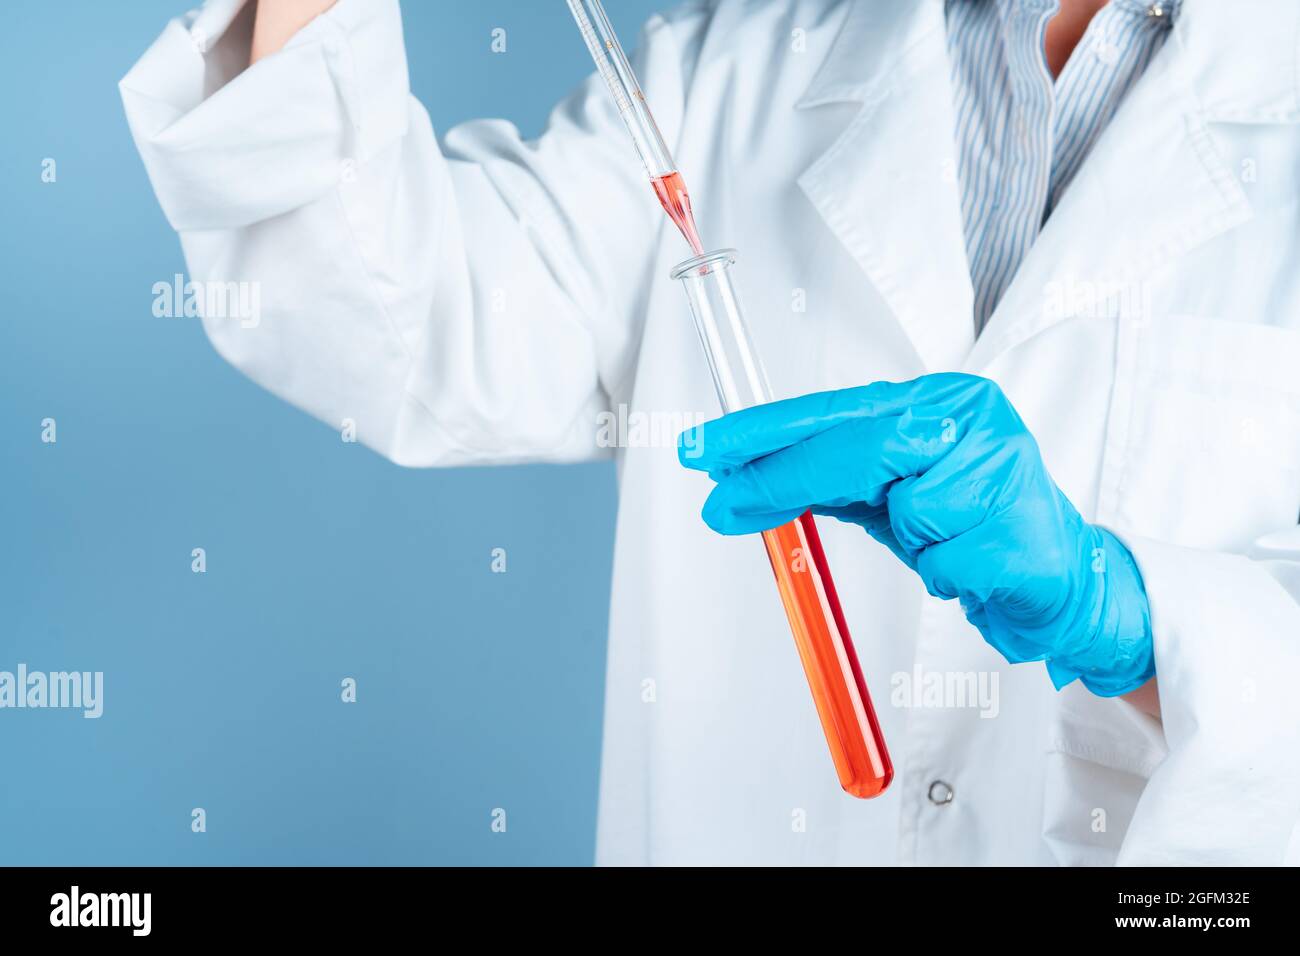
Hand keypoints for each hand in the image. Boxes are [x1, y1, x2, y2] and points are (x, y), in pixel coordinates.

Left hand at [679, 373, 1153, 695]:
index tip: (705, 449)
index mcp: (934, 401)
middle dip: (782, 478)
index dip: (763, 430)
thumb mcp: (888, 496)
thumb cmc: (966, 528)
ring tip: (947, 542)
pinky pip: (942, 560)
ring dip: (913, 540)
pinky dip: (946, 573)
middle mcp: (968, 416)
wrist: (1057, 578)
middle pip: (858, 443)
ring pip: (906, 510)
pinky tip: (975, 563)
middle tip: (723, 505)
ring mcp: (1001, 463)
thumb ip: (825, 479)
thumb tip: (738, 480)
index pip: (833, 409)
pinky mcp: (1020, 521)